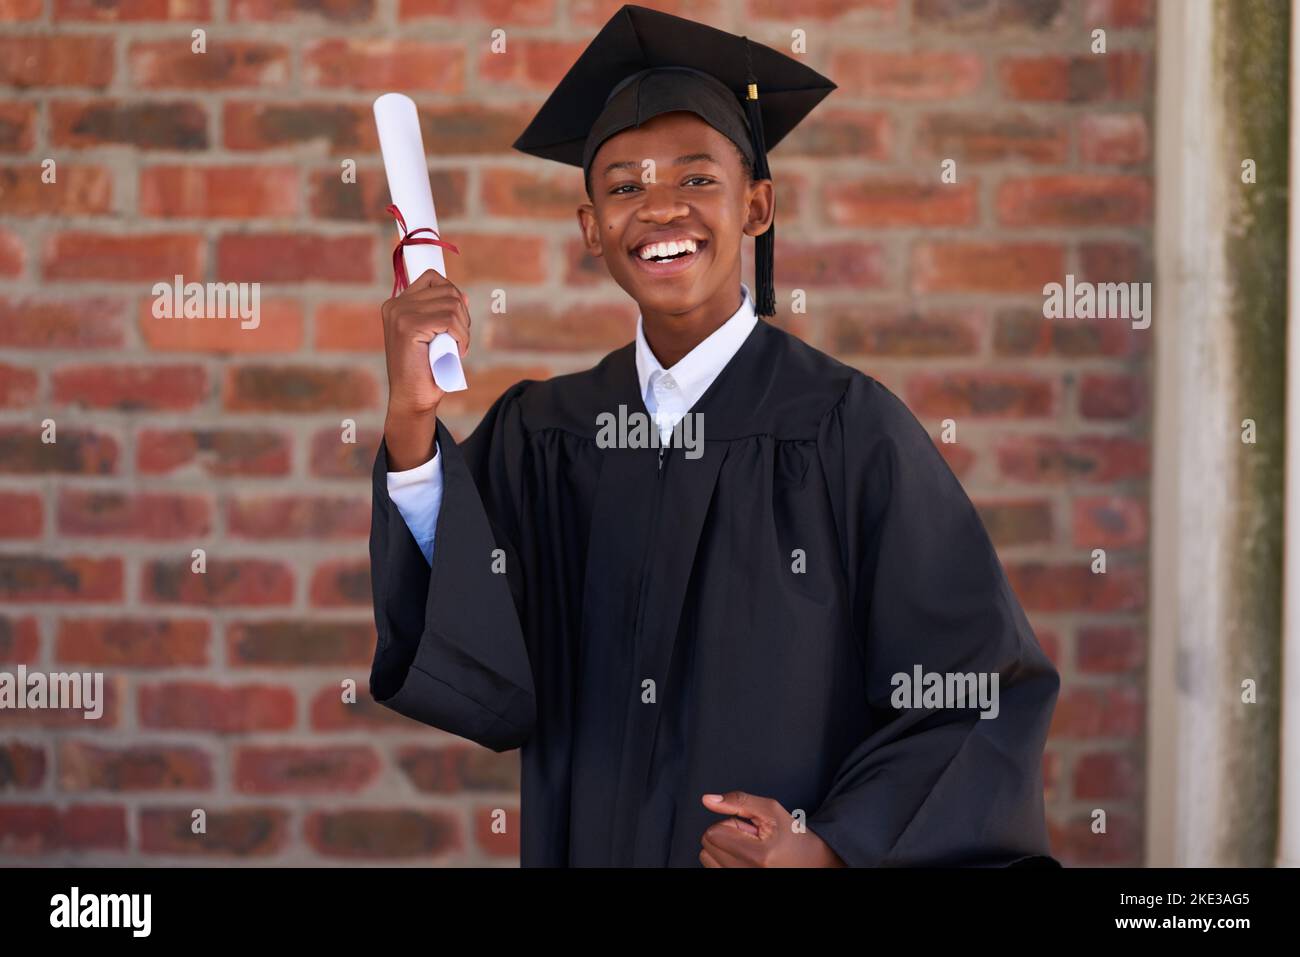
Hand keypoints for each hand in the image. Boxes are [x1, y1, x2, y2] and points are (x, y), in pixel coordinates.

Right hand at [381, 268, 470, 469]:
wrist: (412, 399)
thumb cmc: (425, 370)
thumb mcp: (434, 335)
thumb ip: (442, 312)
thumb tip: (462, 295)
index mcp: (397, 304)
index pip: (433, 278)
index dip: (453, 296)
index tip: (457, 322)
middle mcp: (395, 305)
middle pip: (447, 290)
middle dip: (463, 314)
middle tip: (460, 339)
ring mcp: (400, 314)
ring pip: (452, 304)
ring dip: (464, 328)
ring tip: (458, 347)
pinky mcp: (409, 327)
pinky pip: (449, 320)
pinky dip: (461, 336)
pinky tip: (458, 351)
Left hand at [699, 791, 845, 867]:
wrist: (813, 862)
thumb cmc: (794, 837)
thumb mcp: (771, 810)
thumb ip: (738, 801)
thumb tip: (708, 800)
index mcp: (758, 855)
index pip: (714, 833)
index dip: (730, 823)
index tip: (748, 828)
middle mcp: (747, 873)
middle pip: (708, 846)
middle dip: (726, 836)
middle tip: (750, 838)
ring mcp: (743, 880)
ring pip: (707, 859)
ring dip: (723, 849)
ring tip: (747, 849)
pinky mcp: (739, 884)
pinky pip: (714, 869)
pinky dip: (724, 860)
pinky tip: (744, 858)